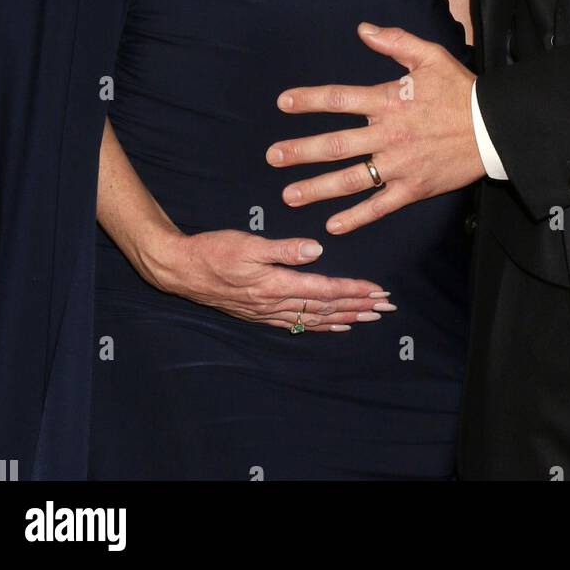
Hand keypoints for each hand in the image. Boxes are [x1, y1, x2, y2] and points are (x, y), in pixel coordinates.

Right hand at [139, 228, 394, 331]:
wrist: (182, 269)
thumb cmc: (214, 250)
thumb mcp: (248, 243)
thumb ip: (284, 248)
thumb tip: (317, 250)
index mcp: (276, 284)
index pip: (325, 289)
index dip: (354, 291)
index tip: (378, 291)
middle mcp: (276, 303)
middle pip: (326, 308)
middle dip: (359, 307)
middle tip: (387, 308)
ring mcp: (268, 312)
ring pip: (315, 318)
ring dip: (345, 317)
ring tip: (370, 317)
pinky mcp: (261, 313)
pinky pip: (298, 324)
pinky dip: (321, 326)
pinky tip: (335, 325)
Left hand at [267, 23, 484, 234]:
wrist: (494, 127)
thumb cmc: (461, 89)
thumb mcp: (430, 56)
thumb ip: (395, 42)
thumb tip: (363, 30)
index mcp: (389, 101)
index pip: (339, 100)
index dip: (309, 100)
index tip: (283, 103)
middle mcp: (388, 135)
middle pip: (335, 145)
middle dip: (300, 151)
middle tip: (273, 156)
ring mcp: (400, 165)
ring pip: (351, 179)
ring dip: (317, 188)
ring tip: (289, 195)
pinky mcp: (413, 188)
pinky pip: (380, 206)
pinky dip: (356, 217)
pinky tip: (332, 224)